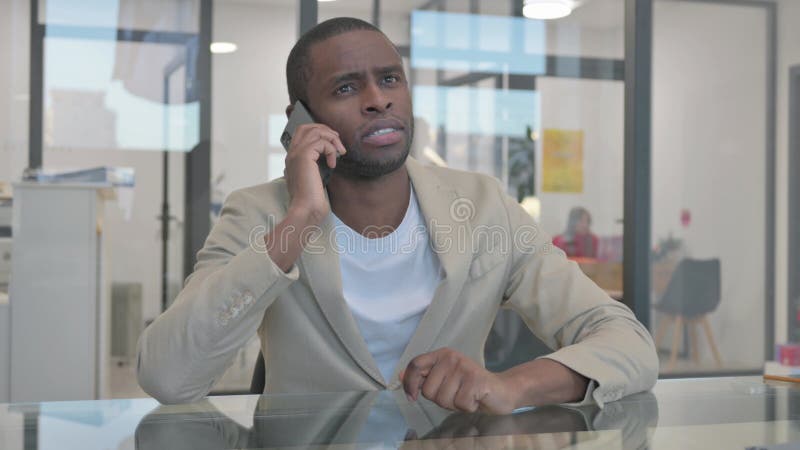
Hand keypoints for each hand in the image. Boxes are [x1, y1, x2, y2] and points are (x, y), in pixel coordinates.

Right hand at [284, 123, 345, 223]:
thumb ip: (316, 165)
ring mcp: (296, 153)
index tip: (332, 142)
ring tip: (340, 152)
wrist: (306, 209)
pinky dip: (331, 150)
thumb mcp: (314, 178)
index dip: (319, 132)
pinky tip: (333, 164)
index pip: (301, 133)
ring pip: (315, 131)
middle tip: (338, 142)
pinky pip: (321, 142)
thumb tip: (329, 155)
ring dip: (332, 138)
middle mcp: (291, 153)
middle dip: (325, 130)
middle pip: (306, 127)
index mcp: (292, 158)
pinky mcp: (303, 156)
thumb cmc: (312, 199)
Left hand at [399, 348, 516, 413]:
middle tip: (455, 394)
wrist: (500, 391)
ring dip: (454, 404)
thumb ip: (423, 377)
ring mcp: (464, 367)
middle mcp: (452, 357)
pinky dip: (467, 407)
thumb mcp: (444, 379)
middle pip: (428, 389)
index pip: (415, 365)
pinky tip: (475, 399)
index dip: (409, 383)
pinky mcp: (476, 380)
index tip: (412, 397)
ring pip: (443, 399)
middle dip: (439, 399)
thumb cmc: (469, 387)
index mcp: (442, 355)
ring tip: (465, 396)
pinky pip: (460, 404)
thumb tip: (399, 376)